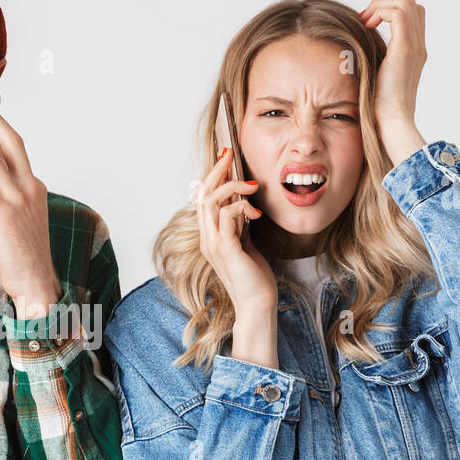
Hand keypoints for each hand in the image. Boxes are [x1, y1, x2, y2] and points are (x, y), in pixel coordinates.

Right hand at [196, 147, 273, 313]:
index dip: (213, 178)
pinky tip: (255, 213)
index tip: (225, 159)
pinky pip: (226, 215)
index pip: (203, 201)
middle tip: (229, 154)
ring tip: (251, 186)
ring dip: (232, 187)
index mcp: (210, 238)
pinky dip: (241, 207)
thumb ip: (239, 227)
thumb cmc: (255, 278)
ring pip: (210, 202)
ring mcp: (214, 244)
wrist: (257, 304)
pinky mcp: (226, 248)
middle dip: (216, 171)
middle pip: (202, 195)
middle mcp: (207, 239)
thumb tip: (244, 205)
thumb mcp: (246, 245)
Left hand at [359, 0, 428, 163]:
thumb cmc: (379, 106)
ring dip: (381, 5)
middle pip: (412, 4)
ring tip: (365, 21)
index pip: (412, 15)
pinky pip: (398, 13)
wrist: (391, 121)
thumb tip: (358, 49)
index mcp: (413, 52)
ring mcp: (414, 46)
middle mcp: (418, 46)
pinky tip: (366, 26)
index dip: (390, 11)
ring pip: (406, 2)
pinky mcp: (405, 49)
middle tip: (365, 20)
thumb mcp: (378, 76)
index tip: (368, 23)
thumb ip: (377, 61)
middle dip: (385, 3)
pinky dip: (380, 12)